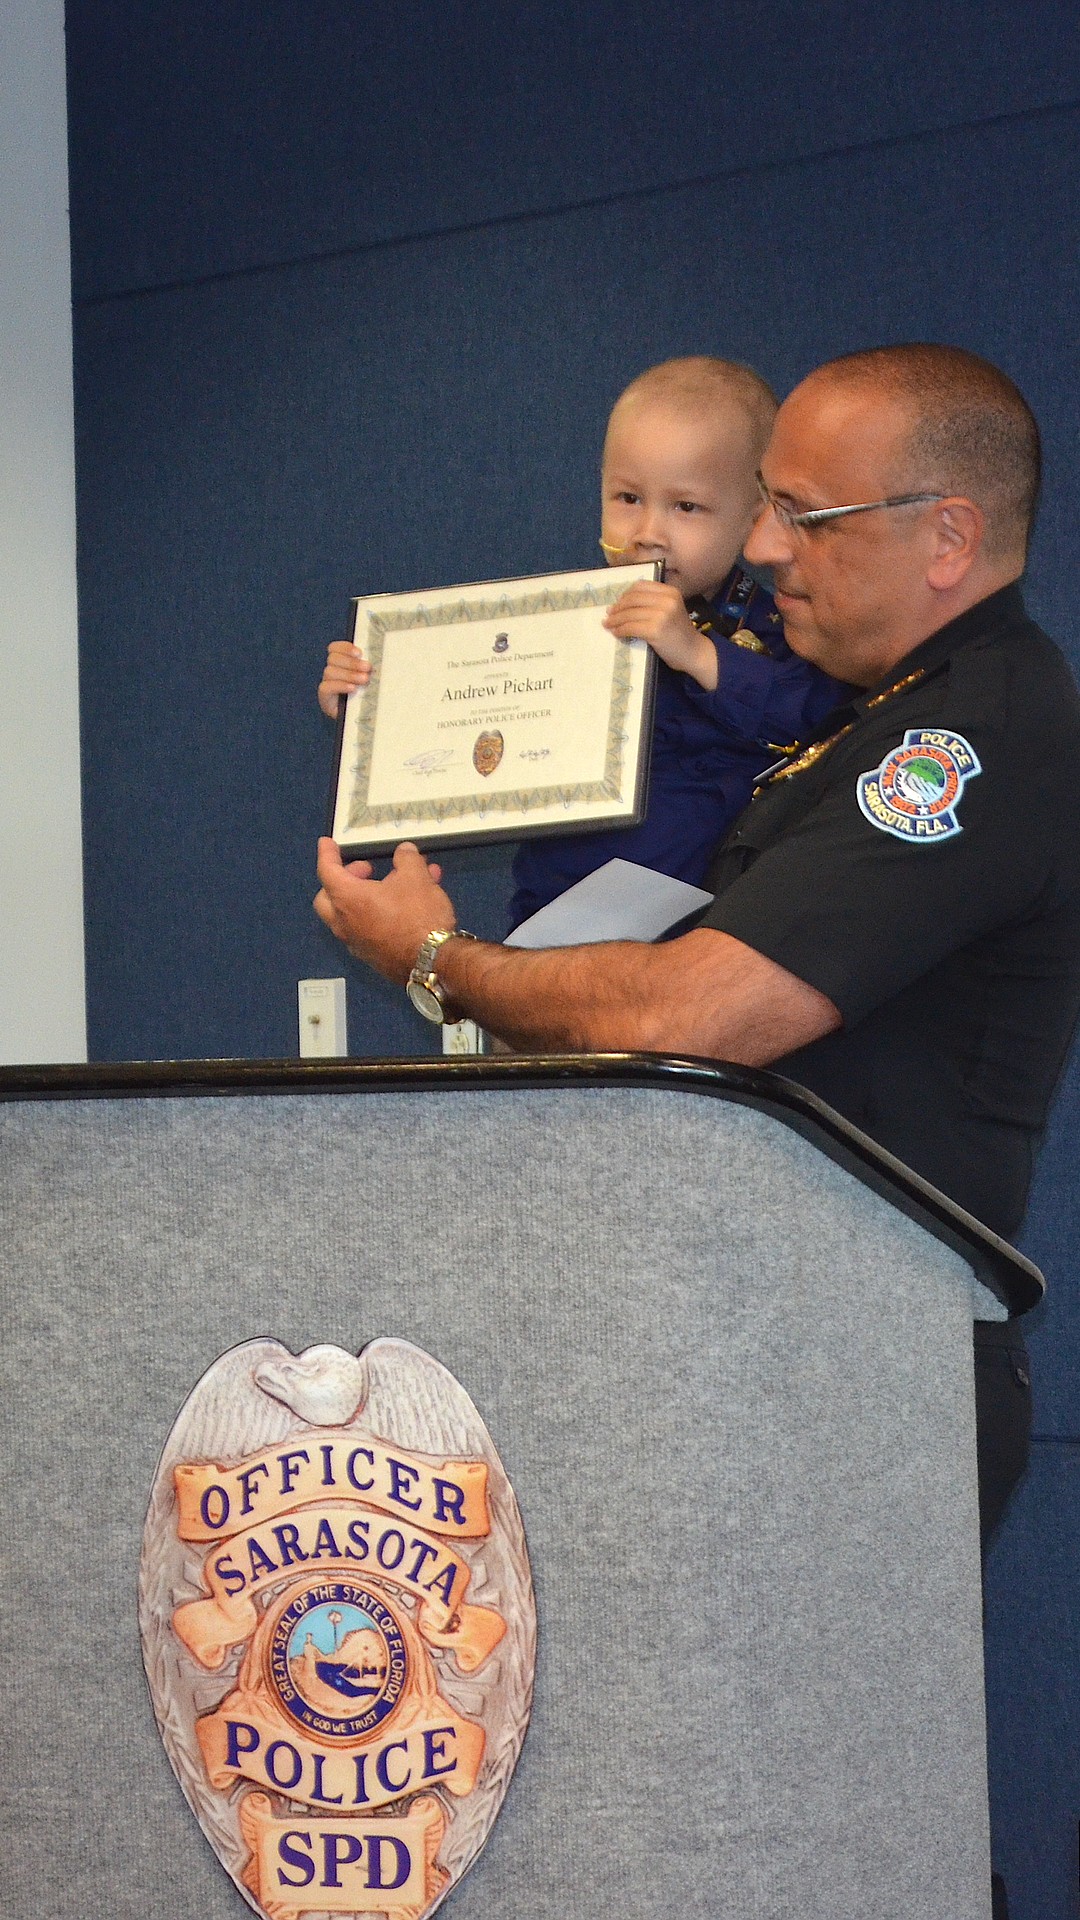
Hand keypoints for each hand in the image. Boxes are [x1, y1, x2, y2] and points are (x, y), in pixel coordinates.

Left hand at [314, 838, 454, 981]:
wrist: (433, 962)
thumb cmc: (418, 915)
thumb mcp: (416, 877)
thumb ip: (407, 859)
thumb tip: (404, 851)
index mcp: (348, 899)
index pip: (327, 871)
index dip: (327, 854)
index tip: (326, 843)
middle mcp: (345, 924)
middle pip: (328, 898)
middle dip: (343, 880)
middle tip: (365, 871)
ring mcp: (358, 944)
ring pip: (351, 915)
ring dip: (366, 897)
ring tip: (396, 884)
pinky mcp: (374, 957)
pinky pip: (370, 929)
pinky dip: (380, 914)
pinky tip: (406, 908)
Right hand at [318, 640, 371, 717]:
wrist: (363, 723)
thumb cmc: (369, 699)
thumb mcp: (371, 681)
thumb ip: (369, 670)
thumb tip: (377, 660)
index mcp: (341, 663)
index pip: (335, 648)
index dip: (345, 647)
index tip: (360, 652)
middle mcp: (332, 672)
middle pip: (333, 658)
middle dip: (351, 662)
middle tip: (368, 668)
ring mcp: (327, 684)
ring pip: (330, 671)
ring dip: (348, 674)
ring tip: (364, 680)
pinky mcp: (325, 698)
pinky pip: (326, 687)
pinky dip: (340, 686)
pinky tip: (352, 689)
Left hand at [602, 582, 717, 689]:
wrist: (694, 652)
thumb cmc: (679, 633)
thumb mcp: (671, 610)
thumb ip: (653, 602)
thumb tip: (622, 603)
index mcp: (670, 592)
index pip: (641, 586)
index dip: (625, 594)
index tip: (618, 603)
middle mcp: (667, 600)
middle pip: (633, 599)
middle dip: (617, 607)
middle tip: (609, 614)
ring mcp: (661, 615)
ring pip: (629, 613)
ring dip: (615, 620)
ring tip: (608, 624)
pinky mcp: (655, 630)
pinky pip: (630, 627)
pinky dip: (620, 630)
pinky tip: (616, 633)